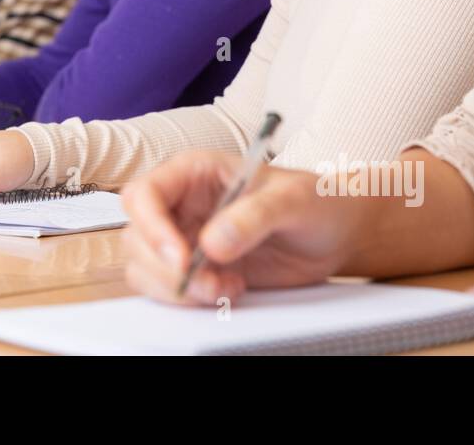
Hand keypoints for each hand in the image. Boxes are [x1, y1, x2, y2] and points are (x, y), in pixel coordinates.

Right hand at [121, 151, 351, 305]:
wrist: (336, 233)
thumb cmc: (316, 200)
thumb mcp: (293, 199)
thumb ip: (254, 216)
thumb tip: (213, 243)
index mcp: (194, 172)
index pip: (144, 194)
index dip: (151, 227)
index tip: (181, 258)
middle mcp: (182, 204)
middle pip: (137, 237)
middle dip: (165, 268)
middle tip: (206, 282)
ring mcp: (186, 238)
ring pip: (145, 267)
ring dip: (178, 288)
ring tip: (224, 286)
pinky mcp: (197, 269)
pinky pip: (169, 289)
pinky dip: (192, 299)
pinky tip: (229, 288)